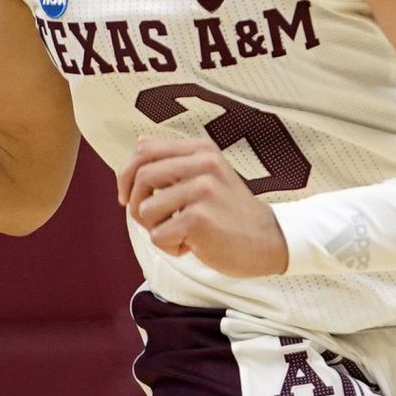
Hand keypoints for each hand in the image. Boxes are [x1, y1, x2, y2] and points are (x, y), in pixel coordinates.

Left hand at [117, 136, 288, 277]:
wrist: (268, 240)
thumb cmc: (229, 212)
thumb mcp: (207, 175)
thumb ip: (175, 164)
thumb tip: (131, 158)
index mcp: (202, 149)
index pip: (144, 148)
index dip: (126, 173)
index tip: (128, 196)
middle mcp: (203, 163)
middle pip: (141, 176)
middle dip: (136, 204)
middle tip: (151, 222)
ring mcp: (202, 190)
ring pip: (145, 209)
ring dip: (155, 229)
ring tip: (180, 233)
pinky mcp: (199, 218)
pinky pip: (158, 236)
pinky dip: (169, 247)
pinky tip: (192, 246)